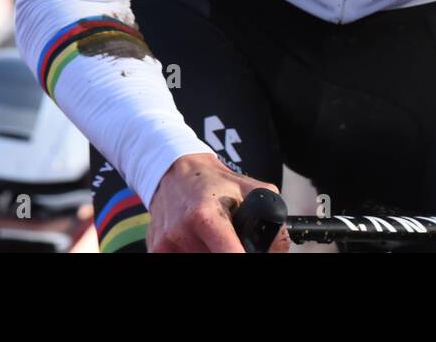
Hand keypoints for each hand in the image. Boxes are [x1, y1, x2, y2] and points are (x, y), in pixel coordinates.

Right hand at [146, 153, 289, 252]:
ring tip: (215, 236)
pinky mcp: (156, 251)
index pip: (228, 254)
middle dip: (231, 251)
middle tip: (235, 240)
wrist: (174, 174)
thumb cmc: (213, 182)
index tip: (252, 253)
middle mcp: (181, 232)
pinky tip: (199, 240)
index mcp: (205, 215)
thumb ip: (271, 216)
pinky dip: (198, 251)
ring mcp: (165, 245)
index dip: (242, 256)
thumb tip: (279, 248)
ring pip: (202, 260)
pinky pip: (184, 258)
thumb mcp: (249, 189)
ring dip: (213, 252)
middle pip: (216, 259)